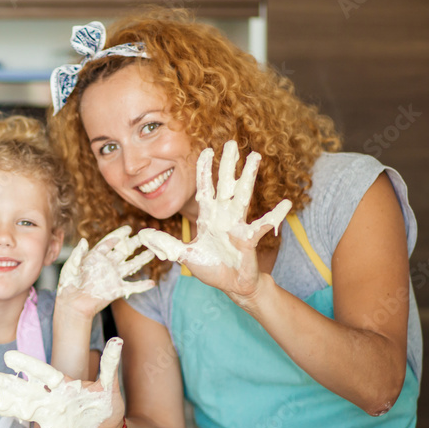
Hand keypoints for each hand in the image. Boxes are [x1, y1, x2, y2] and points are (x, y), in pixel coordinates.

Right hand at [0, 337, 125, 427]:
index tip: (9, 357)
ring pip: (23, 410)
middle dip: (6, 383)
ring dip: (5, 407)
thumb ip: (109, 364)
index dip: (27, 366)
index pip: (42, 373)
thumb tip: (117, 340)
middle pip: (25, 389)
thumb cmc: (108, 405)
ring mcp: (49, 416)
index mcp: (63, 385)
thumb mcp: (110, 385)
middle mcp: (51, 398)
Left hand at [57, 226, 155, 317]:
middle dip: (134, 243)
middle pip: (124, 251)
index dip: (119, 235)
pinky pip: (132, 287)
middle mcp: (107, 265)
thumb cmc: (68, 285)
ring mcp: (113, 277)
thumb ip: (77, 254)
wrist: (72, 304)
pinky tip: (152, 283)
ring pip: (131, 265)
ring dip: (142, 259)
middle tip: (145, 235)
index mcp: (96, 257)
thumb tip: (83, 241)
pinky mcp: (116, 290)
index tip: (128, 230)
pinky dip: (142, 286)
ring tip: (153, 252)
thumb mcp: (70, 267)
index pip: (109, 242)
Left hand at [137, 141, 290, 296]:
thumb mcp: (183, 255)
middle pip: (225, 185)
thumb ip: (165, 243)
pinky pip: (261, 225)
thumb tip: (143, 234)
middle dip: (227, 164)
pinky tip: (285, 203)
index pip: (205, 189)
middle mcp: (224, 216)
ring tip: (255, 156)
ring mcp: (237, 225)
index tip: (207, 151)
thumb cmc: (211, 268)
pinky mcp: (248, 239)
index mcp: (208, 217)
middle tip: (232, 142)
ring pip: (243, 196)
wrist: (231, 285)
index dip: (205, 171)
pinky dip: (274, 215)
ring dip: (248, 176)